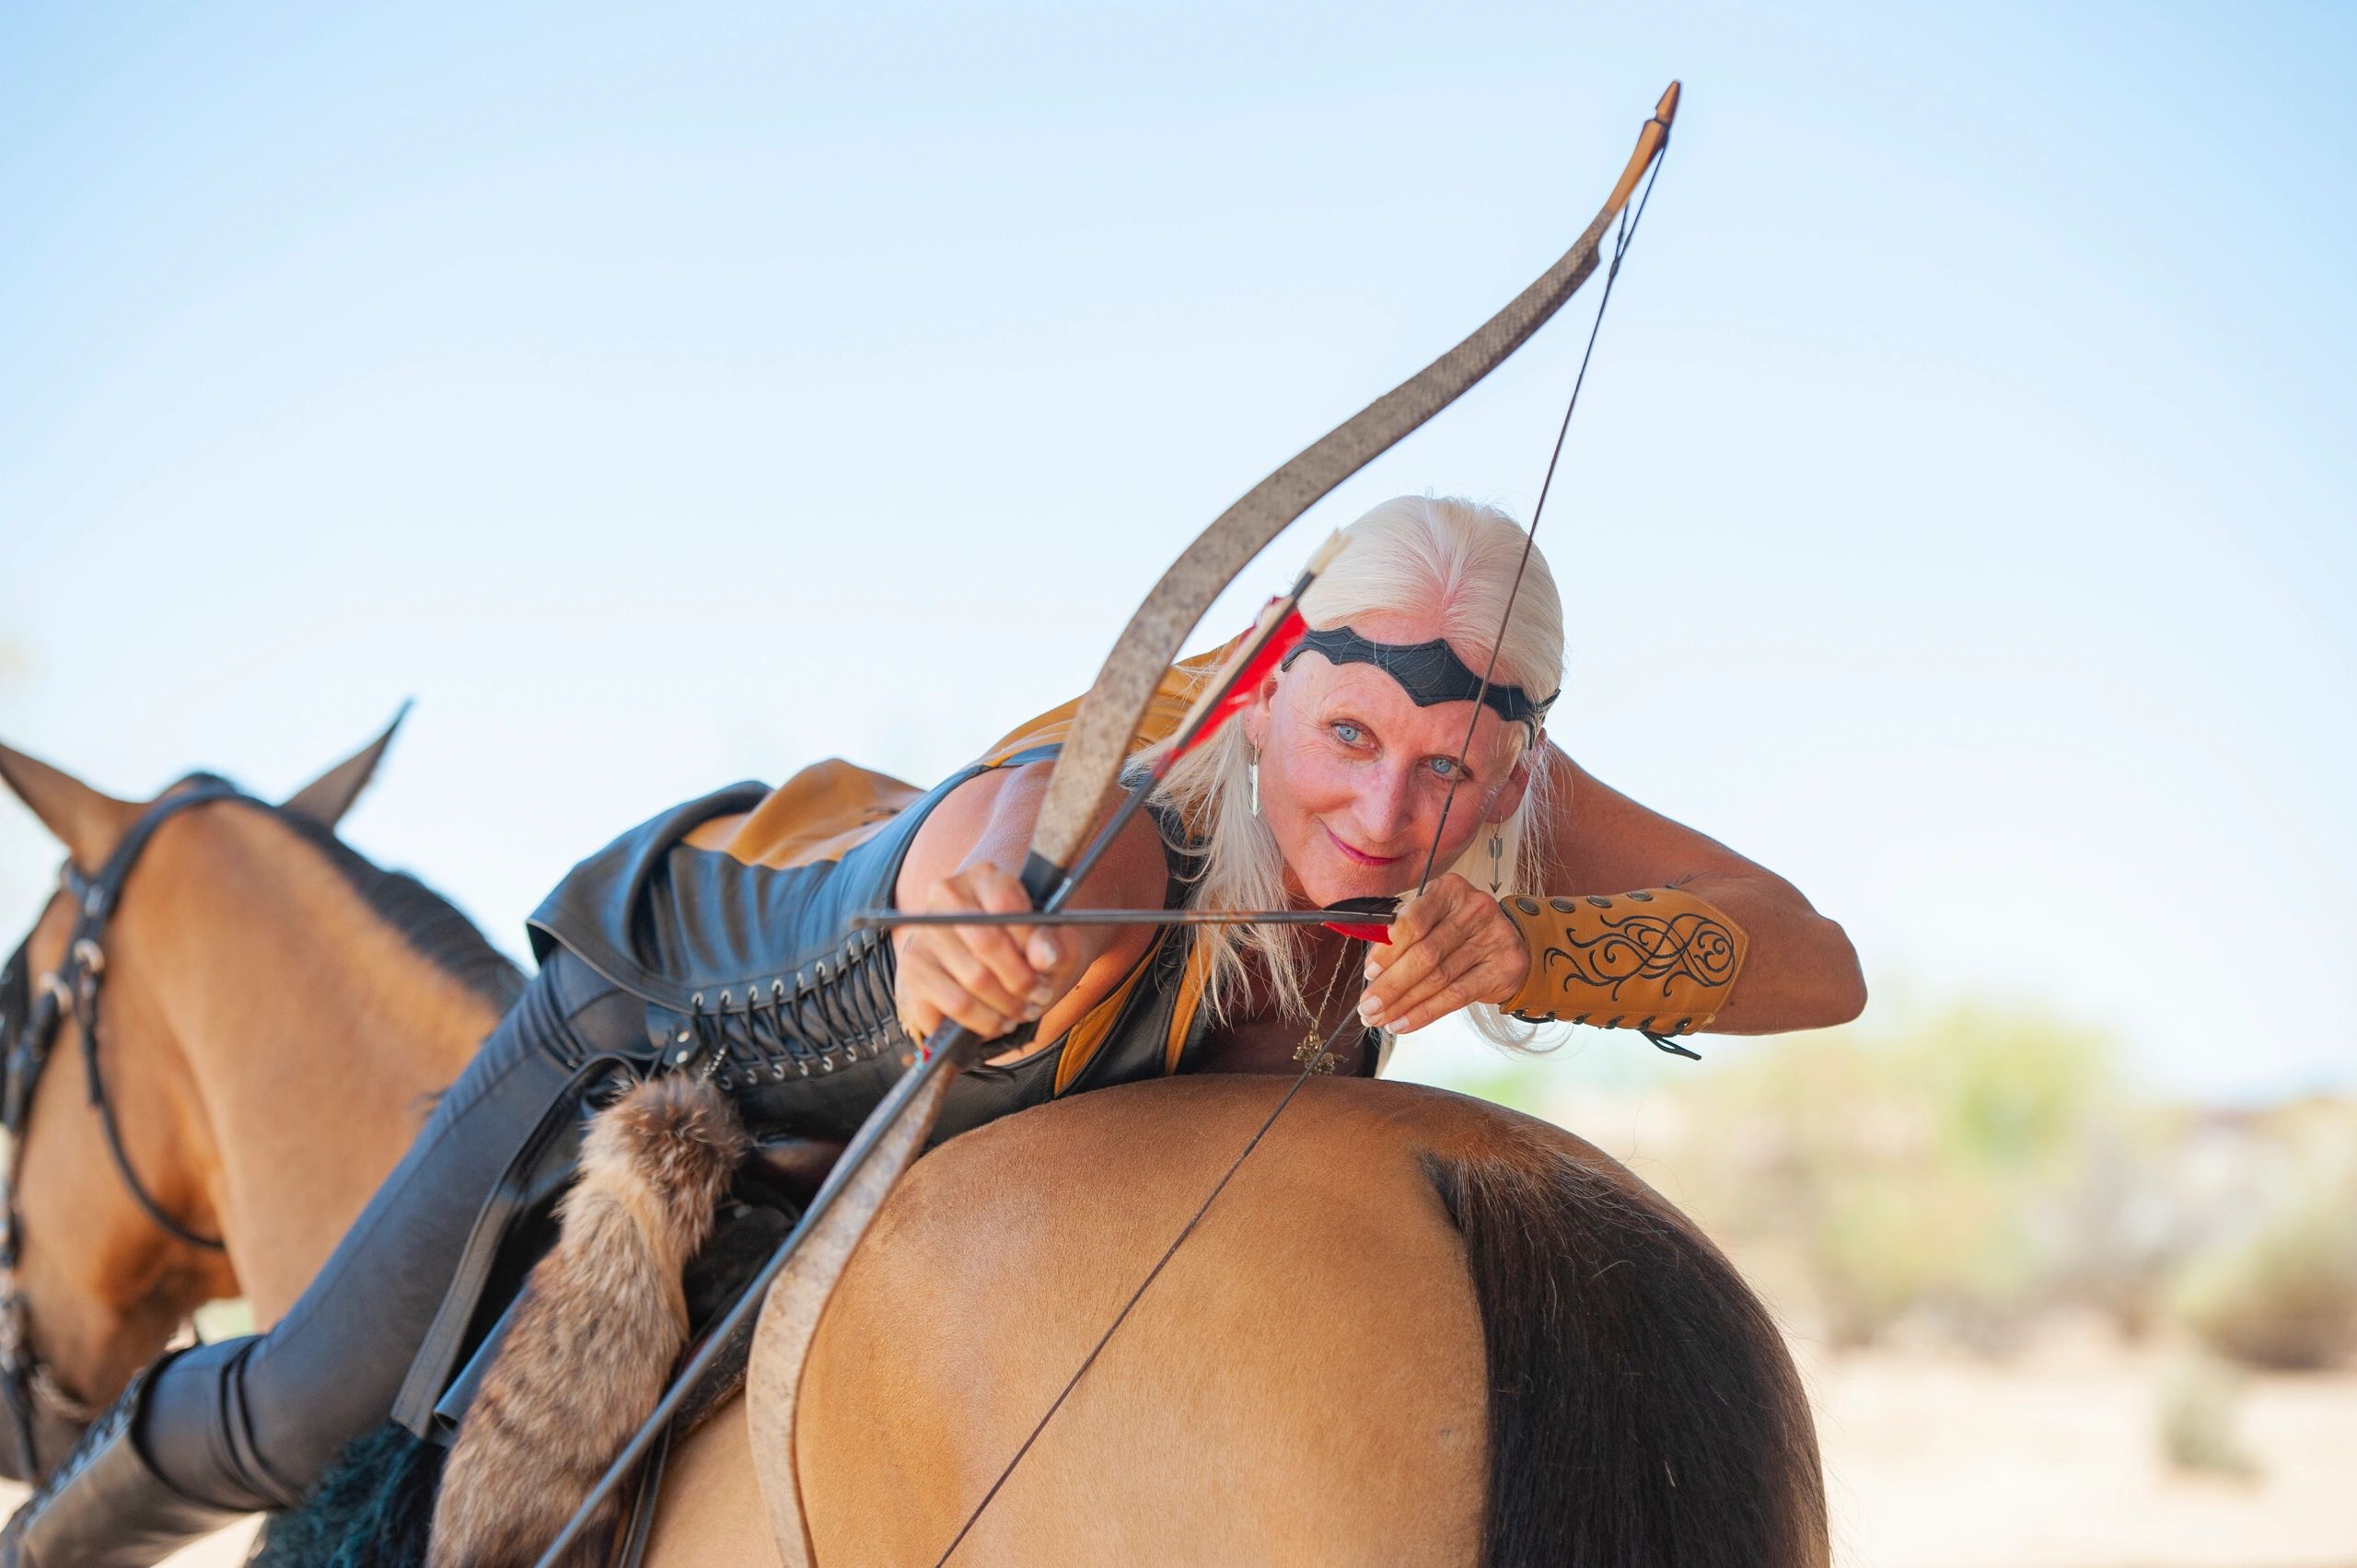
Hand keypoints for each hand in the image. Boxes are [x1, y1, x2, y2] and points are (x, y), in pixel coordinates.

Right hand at [893, 861, 1070, 1044]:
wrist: (987, 964)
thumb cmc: (1025, 946)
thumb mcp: (1053, 940)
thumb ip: (1054, 943)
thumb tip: (1043, 957)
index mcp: (984, 877)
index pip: (1005, 902)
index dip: (1030, 939)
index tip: (1048, 966)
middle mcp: (946, 898)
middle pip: (986, 943)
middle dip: (1021, 979)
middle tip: (1040, 996)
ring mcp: (924, 934)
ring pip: (974, 979)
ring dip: (1007, 1006)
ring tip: (1023, 1012)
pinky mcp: (912, 971)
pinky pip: (956, 1005)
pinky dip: (984, 1022)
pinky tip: (999, 1021)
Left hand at [1355, 874, 1526, 1033]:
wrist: (1510, 941)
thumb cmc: (1461, 930)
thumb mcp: (1433, 918)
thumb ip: (1404, 934)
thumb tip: (1372, 971)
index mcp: (1450, 890)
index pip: (1413, 922)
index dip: (1388, 951)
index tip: (1370, 972)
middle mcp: (1474, 910)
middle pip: (1425, 954)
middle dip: (1391, 984)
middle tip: (1368, 1006)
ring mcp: (1492, 939)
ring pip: (1438, 979)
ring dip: (1403, 1003)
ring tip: (1381, 1017)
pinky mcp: (1502, 968)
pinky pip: (1456, 996)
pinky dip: (1425, 1013)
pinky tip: (1404, 1022)